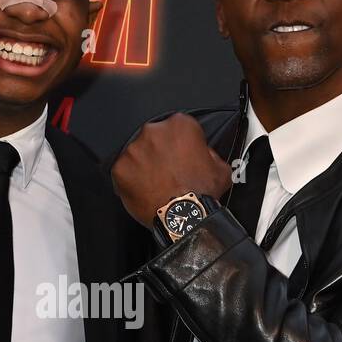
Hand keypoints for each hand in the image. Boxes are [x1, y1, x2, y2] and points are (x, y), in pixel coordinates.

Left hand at [110, 113, 231, 226]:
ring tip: (155, 184)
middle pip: (154, 138)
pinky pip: (123, 171)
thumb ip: (209, 153)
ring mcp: (134, 149)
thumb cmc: (202, 193)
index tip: (182, 156)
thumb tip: (202, 154)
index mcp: (180, 125)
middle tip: (167, 172)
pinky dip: (130, 180)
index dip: (180, 144)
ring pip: (136, 154)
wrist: (183, 216)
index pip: (178, 127)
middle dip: (159, 152)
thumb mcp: (221, 168)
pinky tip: (143, 191)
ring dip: (143, 165)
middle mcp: (153, 131)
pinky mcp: (120, 168)